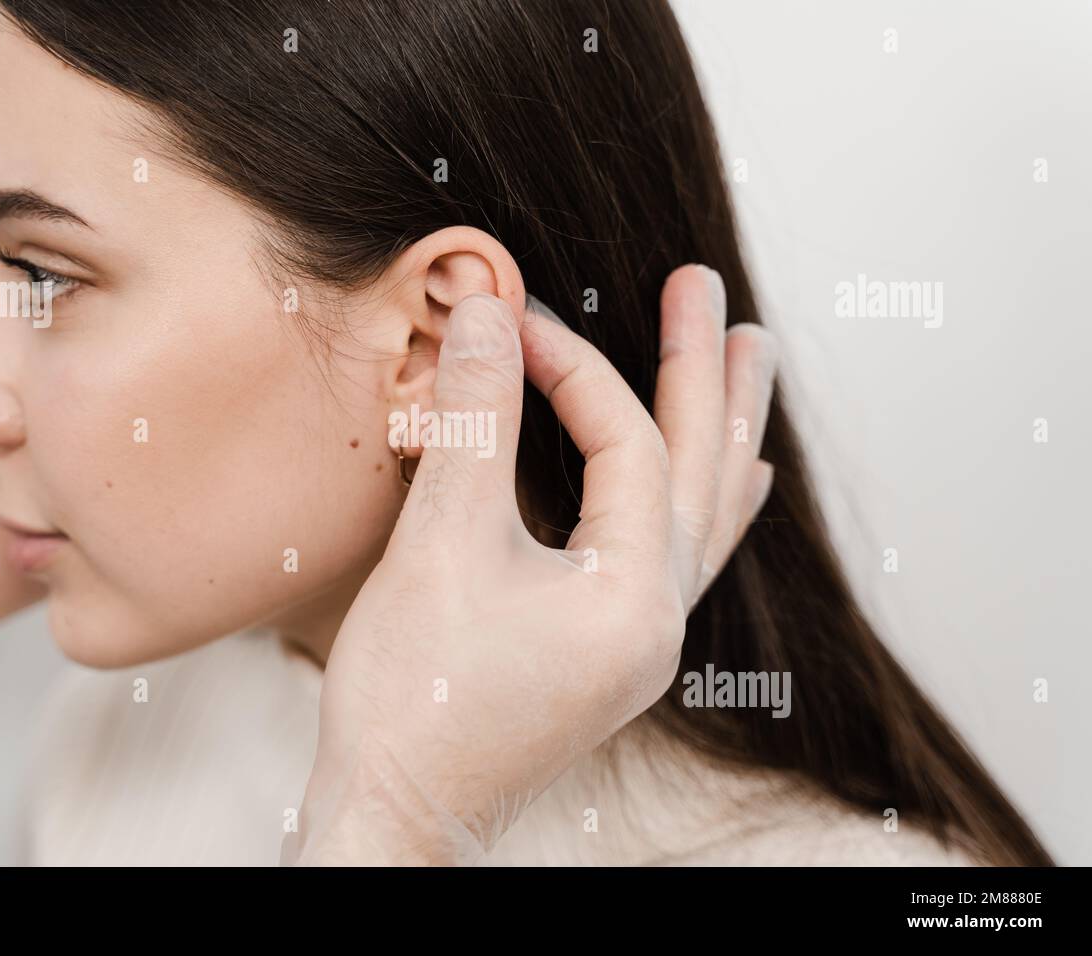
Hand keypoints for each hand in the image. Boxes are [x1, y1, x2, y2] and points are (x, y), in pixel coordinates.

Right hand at [287, 265, 777, 863]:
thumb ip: (476, 421)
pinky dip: (709, 502)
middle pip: (704, 470)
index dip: (570, 367)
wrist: (398, 812)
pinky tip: (737, 481)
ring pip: (708, 514)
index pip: (628, 444)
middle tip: (705, 286)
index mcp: (633, 597)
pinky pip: (685, 559)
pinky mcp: (611, 651)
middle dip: (702, 371)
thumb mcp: (441, 543)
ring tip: (752, 358)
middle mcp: (658, 620)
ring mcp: (642, 641)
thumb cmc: (412, 700)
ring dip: (726, 428)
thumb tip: (487, 311)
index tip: (509, 320)